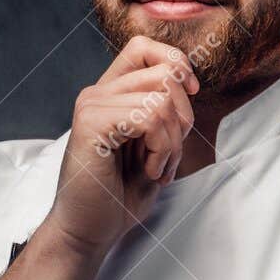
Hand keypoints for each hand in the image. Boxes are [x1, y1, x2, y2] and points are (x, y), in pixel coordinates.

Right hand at [47, 36, 199, 253]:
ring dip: (172, 141)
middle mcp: (97, 93)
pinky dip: (161, 148)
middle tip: (168, 156)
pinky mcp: (91, 125)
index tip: (191, 94)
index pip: (144, 47)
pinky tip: (149, 170)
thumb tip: (188, 83)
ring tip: (157, 168)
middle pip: (164, 71)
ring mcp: (91, 106)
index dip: (176, 62)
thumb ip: (164, 114)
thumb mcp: (152, 148)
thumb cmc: (119, 196)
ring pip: (161, 98)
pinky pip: (149, 117)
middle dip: (183, 118)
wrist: (88, 232)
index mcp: (110, 94)